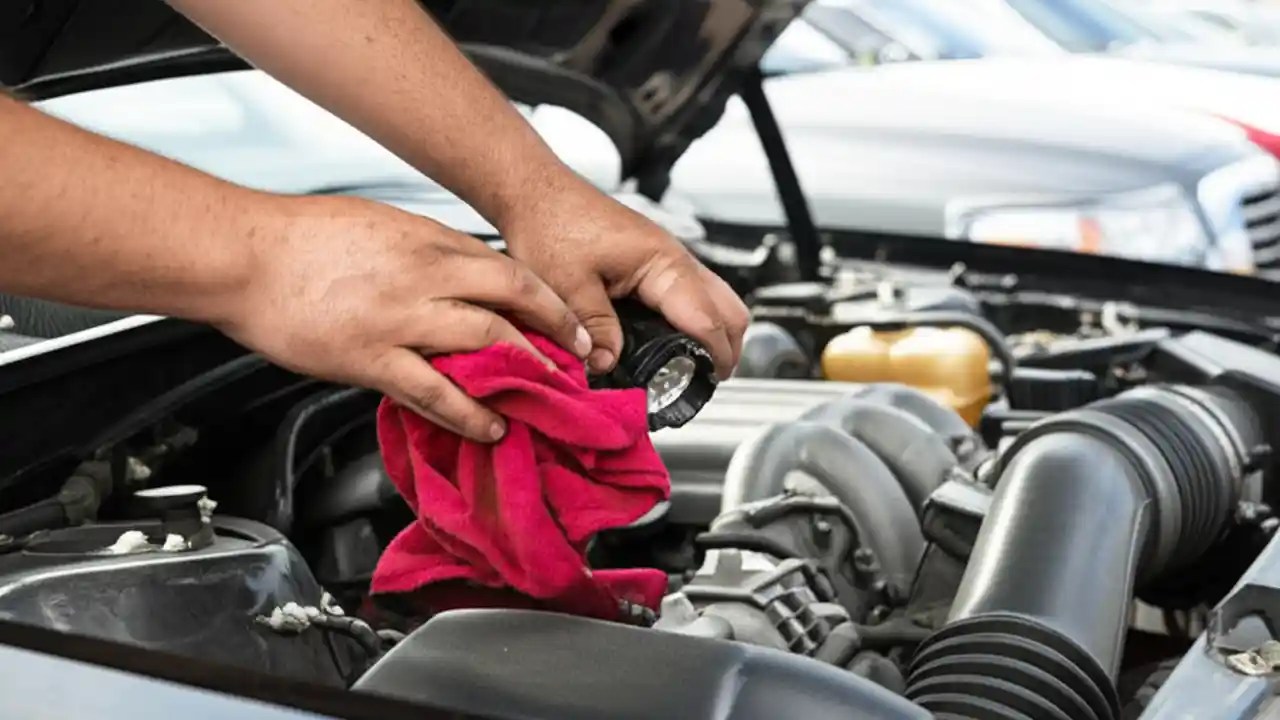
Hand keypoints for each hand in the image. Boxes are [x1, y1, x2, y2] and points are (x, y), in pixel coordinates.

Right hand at [219, 195, 591, 441]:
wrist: (243, 254)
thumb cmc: (302, 236)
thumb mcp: (380, 224)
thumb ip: (426, 248)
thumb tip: (462, 269)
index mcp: (426, 242)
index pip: (506, 269)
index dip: (545, 299)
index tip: (567, 320)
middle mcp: (422, 276)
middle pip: (510, 300)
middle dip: (552, 332)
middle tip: (576, 359)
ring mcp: (399, 318)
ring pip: (483, 342)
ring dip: (524, 371)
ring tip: (547, 395)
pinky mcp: (370, 357)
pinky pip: (434, 390)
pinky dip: (470, 412)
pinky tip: (491, 425)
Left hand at [501, 176, 748, 378]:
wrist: (534, 191)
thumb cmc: (550, 223)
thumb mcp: (568, 286)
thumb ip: (596, 329)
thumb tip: (608, 365)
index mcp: (662, 263)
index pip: (707, 319)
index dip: (714, 356)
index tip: (709, 385)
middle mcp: (674, 257)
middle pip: (728, 308)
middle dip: (726, 348)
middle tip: (708, 381)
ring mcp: (667, 257)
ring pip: (714, 300)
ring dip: (712, 333)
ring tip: (694, 367)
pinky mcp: (653, 260)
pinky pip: (691, 294)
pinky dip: (693, 320)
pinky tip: (671, 341)